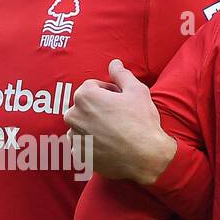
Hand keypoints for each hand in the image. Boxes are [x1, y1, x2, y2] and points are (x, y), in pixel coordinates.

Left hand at [63, 60, 175, 184]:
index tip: (121, 101)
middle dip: (99, 108)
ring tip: (115, 132)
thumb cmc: (141, 122)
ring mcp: (74, 137)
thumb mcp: (136, 90)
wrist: (146, 156)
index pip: (92, 87)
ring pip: (82, 125)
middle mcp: (73, 116)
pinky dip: (93, 144)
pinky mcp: (79, 155)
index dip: (109, 92)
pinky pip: (83, 145)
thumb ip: (121, 74)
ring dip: (94, 126)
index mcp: (84, 96)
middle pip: (85, 106)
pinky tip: (110, 145)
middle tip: (119, 117)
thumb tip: (114, 63)